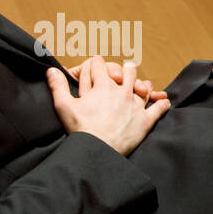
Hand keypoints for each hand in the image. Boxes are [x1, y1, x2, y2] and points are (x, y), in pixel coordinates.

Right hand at [47, 55, 170, 155]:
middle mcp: (121, 92)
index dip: (96, 63)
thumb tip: (51, 70)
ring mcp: (135, 105)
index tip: (96, 62)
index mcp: (102, 86)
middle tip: (124, 69)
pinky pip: (158, 108)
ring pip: (144, 86)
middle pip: (127, 70)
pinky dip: (161, 103)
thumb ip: (58, 86)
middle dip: (124, 68)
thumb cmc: (79, 130)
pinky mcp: (145, 120)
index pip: (99, 66)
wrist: (97, 151)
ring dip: (142, 83)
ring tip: (141, 84)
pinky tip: (162, 100)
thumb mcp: (64, 106)